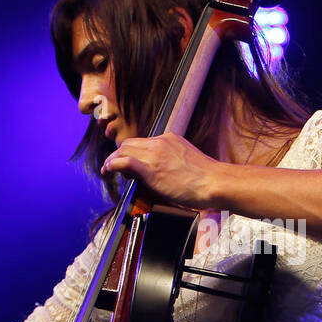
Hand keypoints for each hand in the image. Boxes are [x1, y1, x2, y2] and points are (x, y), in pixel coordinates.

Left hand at [100, 132, 224, 209]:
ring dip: (112, 160)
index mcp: (169, 138)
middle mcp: (160, 142)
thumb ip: (172, 160)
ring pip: (124, 150)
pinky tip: (107, 171)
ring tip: (107, 170)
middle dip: (119, 154)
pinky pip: (124, 162)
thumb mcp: (186, 160)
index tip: (129, 165)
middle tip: (115, 168)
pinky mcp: (151, 169)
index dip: (132, 153)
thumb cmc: (206, 178)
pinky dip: (111, 165)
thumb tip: (162, 170)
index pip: (142, 142)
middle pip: (129, 143)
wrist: (214, 182)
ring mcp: (155, 155)